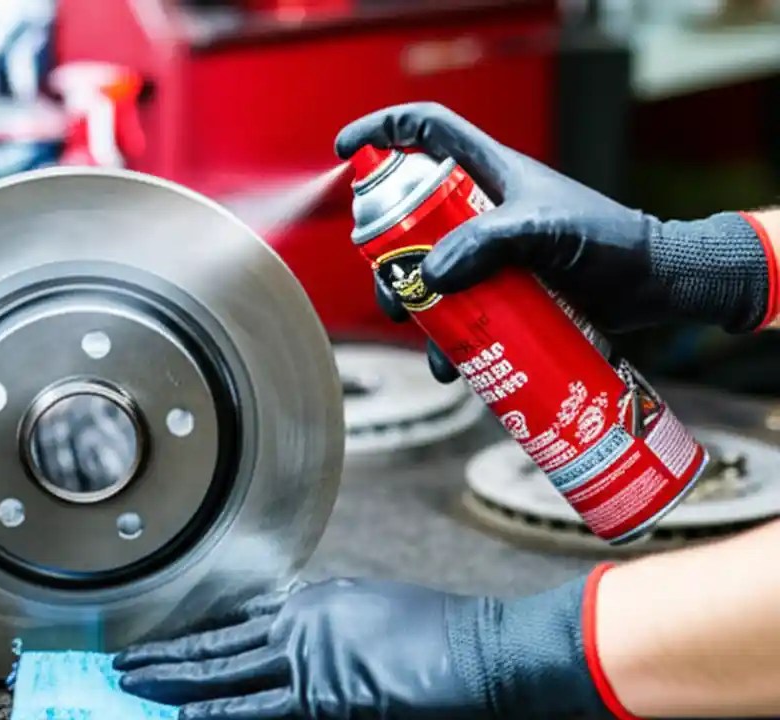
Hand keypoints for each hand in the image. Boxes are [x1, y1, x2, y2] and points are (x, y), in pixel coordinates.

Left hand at [115, 575, 611, 719]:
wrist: (483, 649)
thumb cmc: (445, 637)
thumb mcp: (376, 617)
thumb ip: (333, 629)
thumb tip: (309, 650)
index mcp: (316, 601)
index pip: (242, 621)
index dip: (201, 634)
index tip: (170, 638)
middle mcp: (302, 622)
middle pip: (219, 642)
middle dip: (168, 653)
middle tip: (123, 660)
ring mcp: (308, 656)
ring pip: (223, 671)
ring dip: (172, 677)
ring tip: (130, 681)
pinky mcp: (322, 694)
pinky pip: (255, 709)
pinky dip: (215, 713)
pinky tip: (180, 714)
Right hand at [338, 103, 770, 380]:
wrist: (654, 286)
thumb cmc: (608, 241)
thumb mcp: (546, 231)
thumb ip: (488, 243)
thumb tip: (429, 276)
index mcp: (487, 173)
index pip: (424, 133)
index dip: (381, 133)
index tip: (344, 152)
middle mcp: (479, 210)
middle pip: (407, 219)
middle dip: (385, 254)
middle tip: (389, 287)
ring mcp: (487, 254)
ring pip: (425, 274)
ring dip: (410, 304)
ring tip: (414, 328)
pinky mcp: (501, 295)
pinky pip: (458, 317)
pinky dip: (446, 343)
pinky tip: (451, 366)